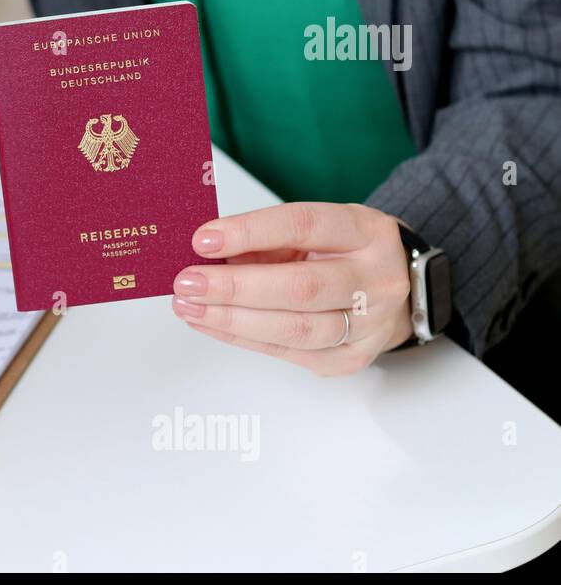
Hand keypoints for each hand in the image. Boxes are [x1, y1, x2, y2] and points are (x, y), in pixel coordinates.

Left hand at [172, 202, 413, 375]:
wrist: (396, 293)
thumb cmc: (343, 255)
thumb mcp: (315, 232)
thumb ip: (266, 239)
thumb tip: (205, 252)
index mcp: (366, 232)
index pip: (305, 225)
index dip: (250, 232)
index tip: (204, 239)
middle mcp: (376, 279)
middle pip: (301, 287)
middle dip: (235, 286)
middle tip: (187, 282)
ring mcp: (369, 325)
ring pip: (295, 329)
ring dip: (231, 319)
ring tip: (188, 307)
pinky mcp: (350, 359)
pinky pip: (287, 352)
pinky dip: (240, 337)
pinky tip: (208, 323)